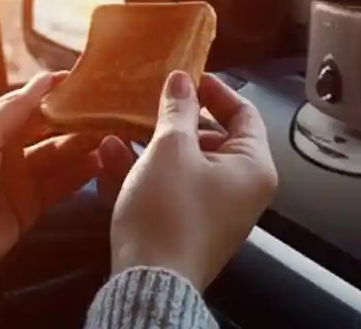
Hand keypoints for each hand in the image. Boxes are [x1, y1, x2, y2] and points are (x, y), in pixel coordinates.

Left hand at [0, 72, 135, 281]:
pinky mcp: (29, 205)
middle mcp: (2, 151)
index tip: (80, 79)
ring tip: (109, 136)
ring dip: (80, 146)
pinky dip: (79, 174)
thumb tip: (42, 81)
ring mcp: (17, 179)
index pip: (23, 104)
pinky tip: (99, 163)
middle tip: (104, 111)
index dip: (49, 91)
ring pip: (56, 156)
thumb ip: (11, 112)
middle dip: (71, 120)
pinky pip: (59, 184)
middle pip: (44, 129)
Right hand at [107, 72, 277, 289]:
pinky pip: (167, 189)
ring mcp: (213, 211)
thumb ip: (178, 110)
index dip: (215, 90)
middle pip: (213, 139)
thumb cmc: (169, 212)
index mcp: (253, 167)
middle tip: (148, 101)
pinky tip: (108, 154)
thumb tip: (182, 80)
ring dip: (150, 145)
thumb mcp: (170, 150)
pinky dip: (143, 173)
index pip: (245, 113)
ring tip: (119, 125)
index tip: (186, 75)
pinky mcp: (185, 228)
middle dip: (175, 120)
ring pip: (183, 165)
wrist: (148, 283)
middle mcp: (241, 189)